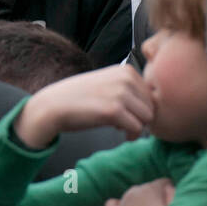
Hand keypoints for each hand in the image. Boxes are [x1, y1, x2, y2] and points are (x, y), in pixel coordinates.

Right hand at [14, 65, 153, 149]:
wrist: (54, 106)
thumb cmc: (80, 98)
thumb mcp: (108, 84)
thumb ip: (129, 90)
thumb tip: (152, 109)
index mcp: (126, 70)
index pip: (152, 93)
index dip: (142, 107)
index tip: (129, 113)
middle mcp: (126, 78)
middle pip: (152, 106)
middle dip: (142, 117)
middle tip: (126, 123)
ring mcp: (120, 93)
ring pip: (147, 118)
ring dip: (137, 126)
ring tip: (121, 127)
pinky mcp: (114, 110)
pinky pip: (136, 128)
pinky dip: (130, 135)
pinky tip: (120, 133)